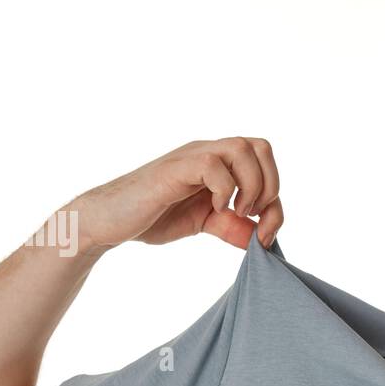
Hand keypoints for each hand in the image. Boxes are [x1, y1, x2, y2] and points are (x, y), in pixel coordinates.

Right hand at [66, 137, 283, 252]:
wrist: (109, 221)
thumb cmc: (152, 217)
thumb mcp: (204, 223)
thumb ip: (233, 227)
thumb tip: (262, 239)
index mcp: (218, 162)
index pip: (264, 160)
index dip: (275, 196)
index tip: (264, 230)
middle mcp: (207, 152)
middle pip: (261, 146)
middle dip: (269, 186)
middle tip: (250, 216)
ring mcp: (191, 157)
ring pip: (242, 149)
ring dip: (250, 186)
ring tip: (233, 211)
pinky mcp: (175, 168)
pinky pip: (213, 165)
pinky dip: (224, 189)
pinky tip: (213, 208)